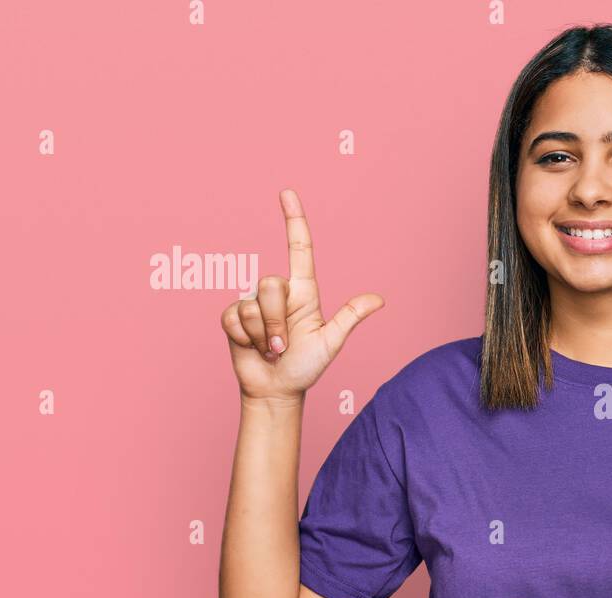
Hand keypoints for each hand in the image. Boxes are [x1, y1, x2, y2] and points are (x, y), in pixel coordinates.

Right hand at [219, 189, 384, 401]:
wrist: (276, 390)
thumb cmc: (306, 366)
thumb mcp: (331, 342)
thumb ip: (350, 317)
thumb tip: (379, 300)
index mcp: (304, 293)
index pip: (299, 249)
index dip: (293, 220)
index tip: (287, 193)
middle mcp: (278, 294)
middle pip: (270, 284)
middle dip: (277, 321)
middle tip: (284, 346)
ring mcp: (253, 304)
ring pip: (252, 305)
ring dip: (263, 335)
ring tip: (271, 349)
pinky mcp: (232, 318)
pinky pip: (233, 318)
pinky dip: (244, 338)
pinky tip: (251, 347)